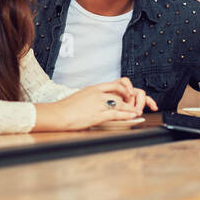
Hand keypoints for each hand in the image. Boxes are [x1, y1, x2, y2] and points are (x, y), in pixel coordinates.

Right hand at [34, 79, 153, 130]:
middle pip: (122, 92)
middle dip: (135, 97)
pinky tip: (134, 116)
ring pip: (121, 103)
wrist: (57, 114)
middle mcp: (98, 93)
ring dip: (133, 108)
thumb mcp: (81, 96)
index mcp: (95, 88)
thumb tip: (100, 99)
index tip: (134, 94)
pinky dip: (127, 114)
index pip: (117, 83)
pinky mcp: (97, 114)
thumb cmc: (66, 108)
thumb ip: (93, 96)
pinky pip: (116, 113)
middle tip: (142, 103)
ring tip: (139, 112)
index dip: (129, 88)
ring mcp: (98, 103)